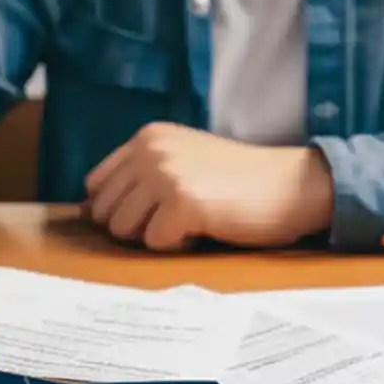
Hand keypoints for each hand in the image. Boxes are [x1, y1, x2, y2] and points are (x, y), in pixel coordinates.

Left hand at [84, 123, 333, 250]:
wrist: (290, 185)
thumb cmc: (238, 183)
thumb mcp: (184, 161)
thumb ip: (142, 175)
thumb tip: (92, 211)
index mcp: (148, 137)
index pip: (96, 184)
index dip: (118, 209)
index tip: (151, 214)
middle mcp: (151, 150)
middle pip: (104, 211)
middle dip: (135, 226)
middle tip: (176, 219)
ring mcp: (165, 174)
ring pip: (124, 230)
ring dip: (155, 236)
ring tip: (191, 221)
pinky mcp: (183, 202)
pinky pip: (155, 243)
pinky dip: (179, 245)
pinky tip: (206, 227)